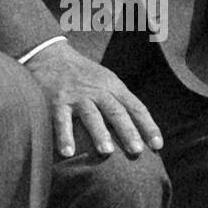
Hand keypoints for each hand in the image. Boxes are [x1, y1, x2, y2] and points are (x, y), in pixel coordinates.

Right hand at [25, 41, 163, 157]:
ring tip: (107, 151)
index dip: (148, 126)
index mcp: (113, 86)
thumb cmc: (82, 74)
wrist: (49, 55)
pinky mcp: (57, 101)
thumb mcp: (105, 81)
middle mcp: (97, 90)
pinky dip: (65, 136)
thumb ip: (119, 102)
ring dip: (99, 133)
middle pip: (116, 111)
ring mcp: (77, 96)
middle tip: (137, 151)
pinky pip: (62, 120)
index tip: (158, 146)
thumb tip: (141, 133)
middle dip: (127, 131)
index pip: (135, 107)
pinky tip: (68, 153)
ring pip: (91, 115)